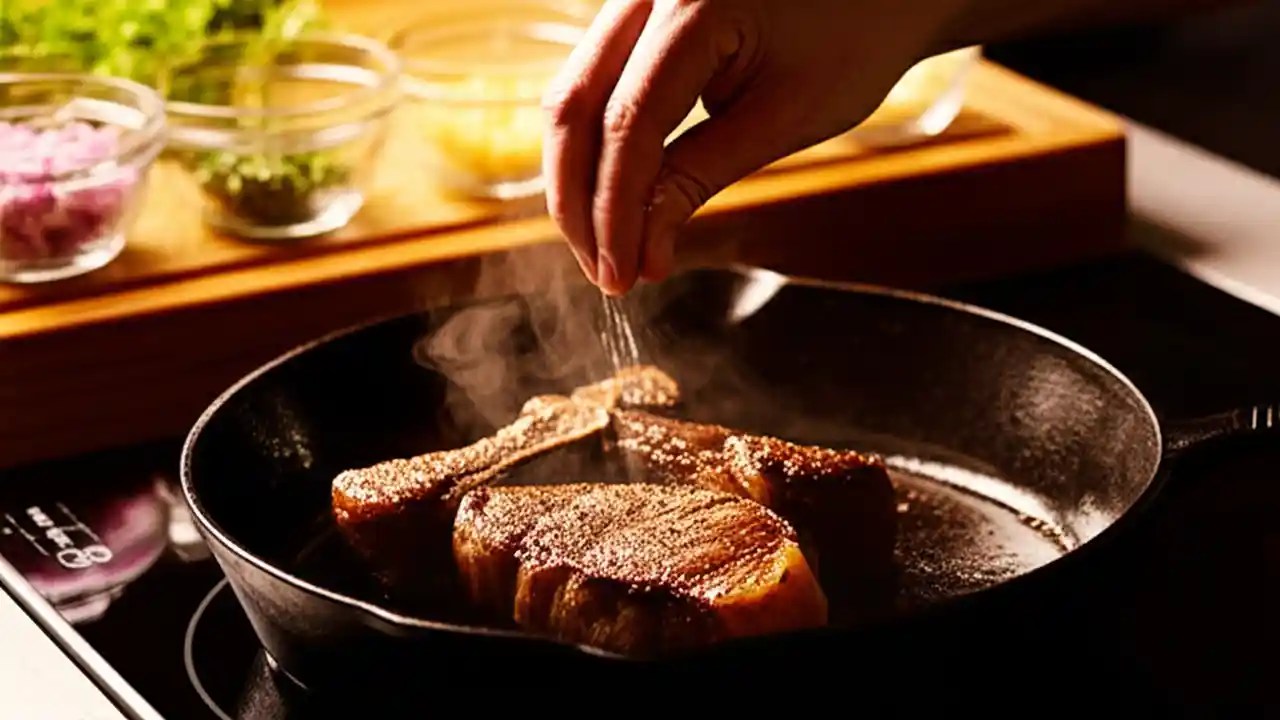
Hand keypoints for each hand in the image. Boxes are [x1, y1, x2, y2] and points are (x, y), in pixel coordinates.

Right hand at [542, 0, 965, 294]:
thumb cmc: (856, 39)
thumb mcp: (783, 118)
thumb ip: (699, 176)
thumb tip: (642, 250)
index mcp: (691, 5)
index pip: (628, 124)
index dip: (615, 211)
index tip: (621, 275)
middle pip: (574, 107)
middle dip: (579, 202)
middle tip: (604, 272)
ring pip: (573, 96)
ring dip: (578, 180)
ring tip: (605, 248)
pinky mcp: (638, 14)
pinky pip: (594, 83)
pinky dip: (597, 146)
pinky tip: (610, 199)